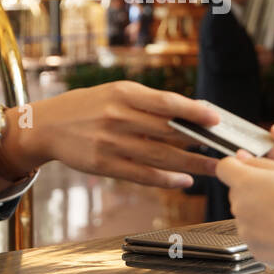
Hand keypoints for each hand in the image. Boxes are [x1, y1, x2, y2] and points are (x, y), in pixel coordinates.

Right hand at [0, 81, 220, 187]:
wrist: (46, 126)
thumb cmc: (89, 106)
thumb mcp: (116, 93)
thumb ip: (148, 102)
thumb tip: (190, 113)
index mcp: (124, 93)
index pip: (166, 103)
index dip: (194, 111)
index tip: (217, 119)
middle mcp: (119, 117)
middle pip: (168, 132)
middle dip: (201, 142)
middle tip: (226, 149)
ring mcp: (111, 143)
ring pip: (161, 156)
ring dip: (192, 164)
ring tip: (215, 168)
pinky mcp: (104, 164)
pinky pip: (143, 175)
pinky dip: (167, 180)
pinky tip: (185, 181)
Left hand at [216, 151, 273, 270]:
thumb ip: (261, 163)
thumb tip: (242, 158)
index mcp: (246, 182)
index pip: (224, 167)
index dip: (236, 165)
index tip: (247, 168)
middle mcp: (239, 205)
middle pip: (237, 191)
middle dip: (253, 189)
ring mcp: (244, 228)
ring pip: (247, 212)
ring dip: (260, 210)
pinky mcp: (252, 247)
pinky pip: (255, 233)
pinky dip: (265, 231)